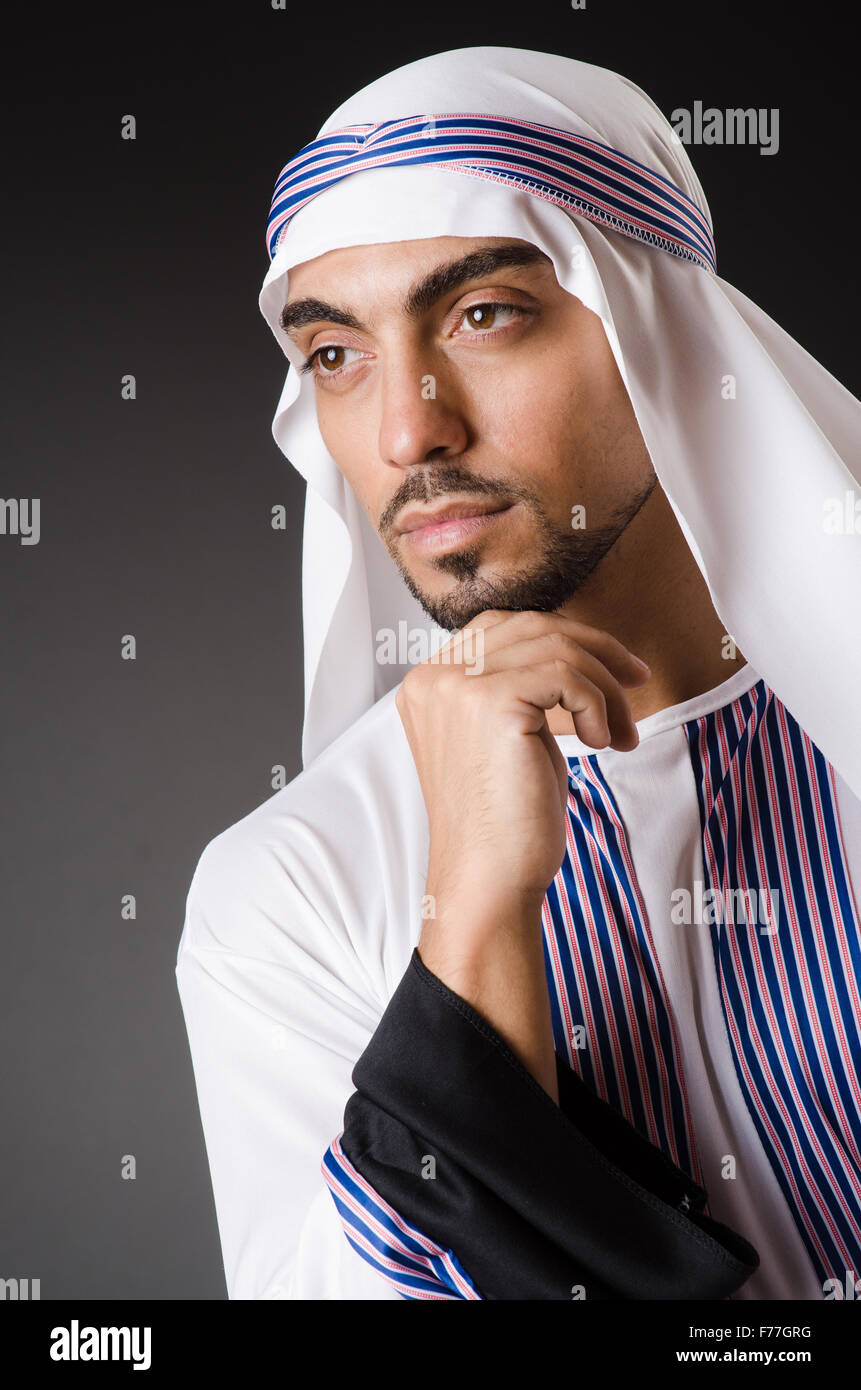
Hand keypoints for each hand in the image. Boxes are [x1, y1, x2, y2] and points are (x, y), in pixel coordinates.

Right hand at [396, 609, 650, 911]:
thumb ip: (519, 688)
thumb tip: (578, 646)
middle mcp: (434, 677)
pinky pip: (568, 675)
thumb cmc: (507, 821)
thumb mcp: (507, 738)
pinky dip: (599, 705)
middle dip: (596, 651)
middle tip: (638, 681)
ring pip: (558, 648)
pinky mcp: (490, 702)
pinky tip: (600, 744)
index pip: (504, 627)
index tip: (615, 672)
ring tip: (619, 735)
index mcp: (429, 683)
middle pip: (533, 626)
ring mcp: (456, 686)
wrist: (489, 881)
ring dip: (606, 688)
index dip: (566, 639)